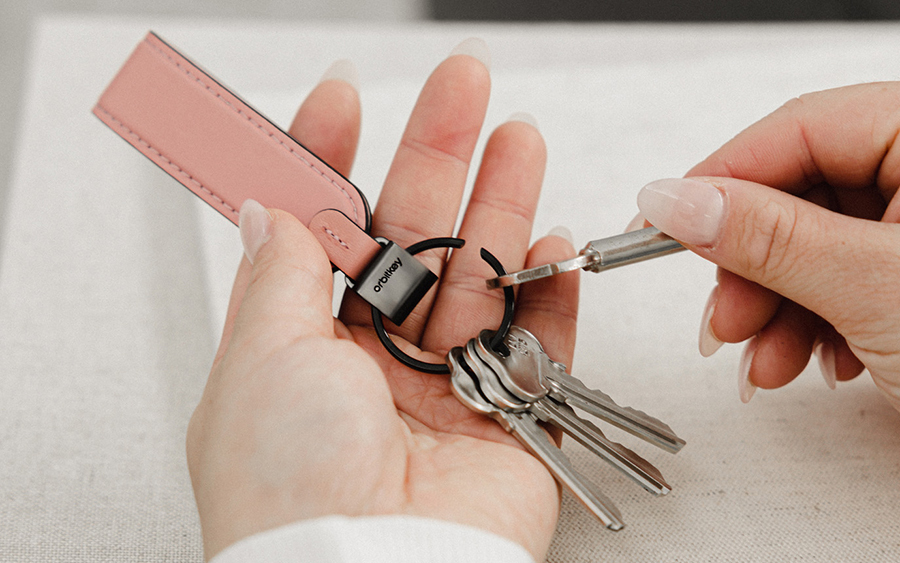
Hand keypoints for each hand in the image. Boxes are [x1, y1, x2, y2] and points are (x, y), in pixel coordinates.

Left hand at [186, 42, 577, 560]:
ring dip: (501, 206)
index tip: (343, 102)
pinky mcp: (508, 421)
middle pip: (410, 240)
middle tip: (462, 90)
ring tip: (519, 138)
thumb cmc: (292, 490)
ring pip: (479, 278)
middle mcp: (370, 364)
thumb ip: (278, 275)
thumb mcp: (261, 360)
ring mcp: (442, 389)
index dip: (329, 161)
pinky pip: (538, 344)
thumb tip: (267, 209)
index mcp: (299, 347)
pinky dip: (549, 295)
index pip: (318, 233)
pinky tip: (550, 242)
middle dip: (436, 158)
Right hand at [635, 82, 899, 407]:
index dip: (719, 180)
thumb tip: (676, 201)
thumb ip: (771, 239)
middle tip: (724, 318)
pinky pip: (841, 281)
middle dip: (752, 272)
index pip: (797, 129)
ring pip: (812, 248)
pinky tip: (813, 363)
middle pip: (798, 196)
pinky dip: (814, 326)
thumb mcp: (877, 288)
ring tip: (765, 361)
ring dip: (774, 312)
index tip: (660, 226)